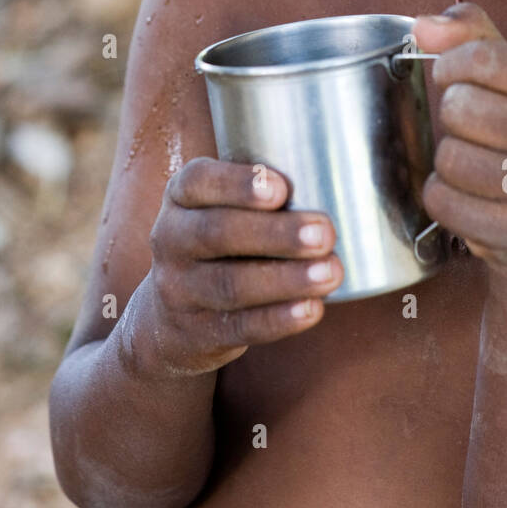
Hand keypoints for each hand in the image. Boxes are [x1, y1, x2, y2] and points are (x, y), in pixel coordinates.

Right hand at [146, 158, 342, 373]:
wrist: (171, 318)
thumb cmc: (220, 245)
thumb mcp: (220, 207)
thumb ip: (261, 191)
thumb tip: (336, 175)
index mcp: (180, 197)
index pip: (197, 181)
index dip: (237, 183)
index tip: (282, 188)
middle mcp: (170, 239)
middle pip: (217, 233)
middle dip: (276, 233)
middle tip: (325, 233)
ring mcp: (178, 289)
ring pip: (229, 284)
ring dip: (286, 279)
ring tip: (330, 272)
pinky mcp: (195, 332)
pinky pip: (239, 327)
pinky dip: (278, 319)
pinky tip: (311, 309)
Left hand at [411, 2, 506, 284]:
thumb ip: (471, 35)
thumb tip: (424, 26)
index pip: (482, 57)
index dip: (451, 66)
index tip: (452, 77)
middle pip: (459, 107)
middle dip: (452, 117)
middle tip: (476, 131)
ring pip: (448, 157)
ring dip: (448, 161)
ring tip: (477, 167)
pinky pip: (442, 200)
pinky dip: (443, 198)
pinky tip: (472, 198)